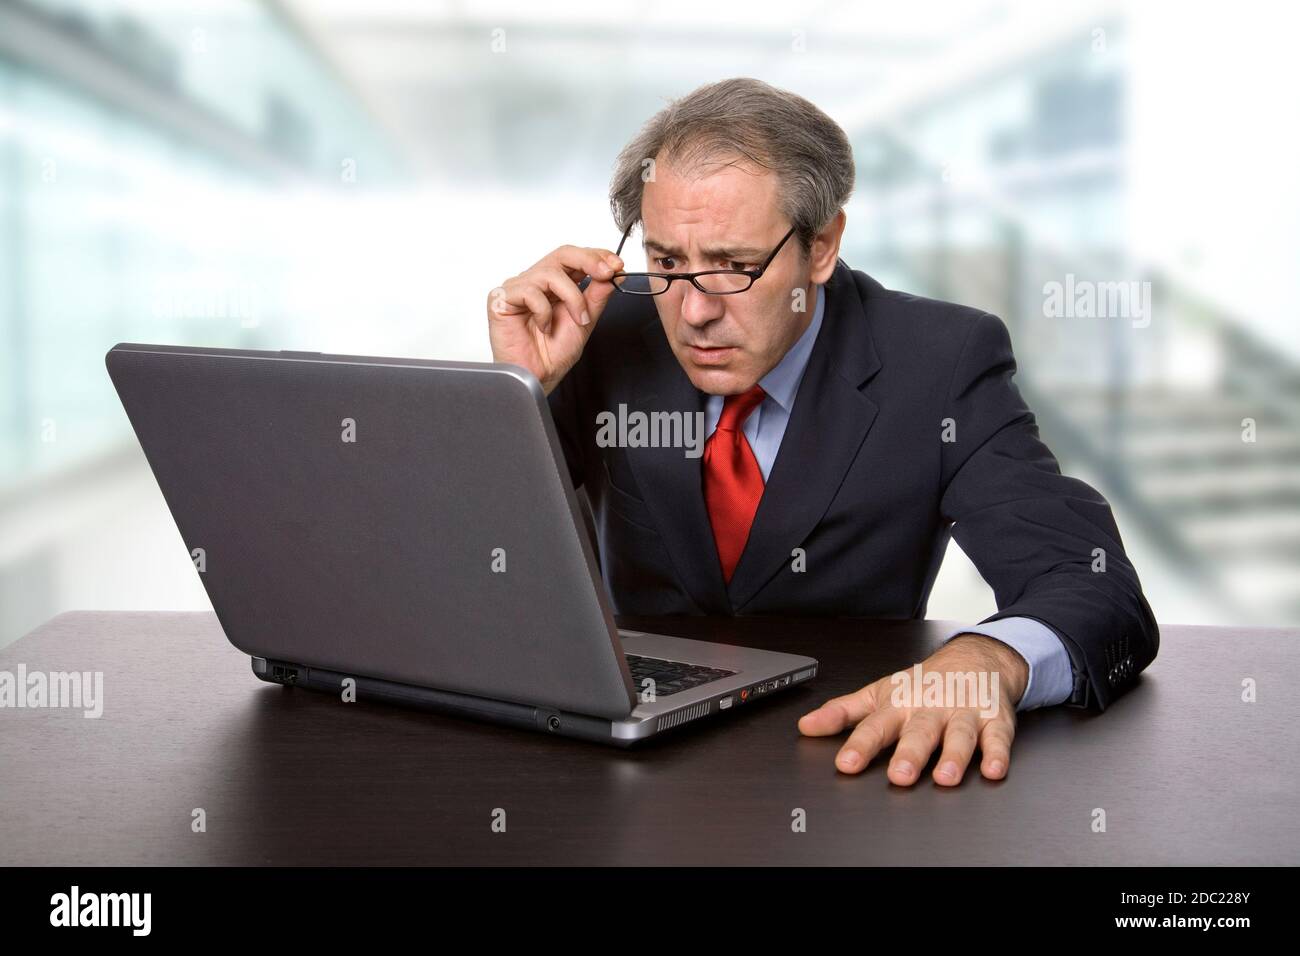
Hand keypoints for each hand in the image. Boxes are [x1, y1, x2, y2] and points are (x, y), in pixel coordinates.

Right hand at [487, 245, 623, 394]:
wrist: (538, 377)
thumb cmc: (554, 354)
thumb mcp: (585, 322)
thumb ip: (596, 297)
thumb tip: (610, 275)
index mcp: (555, 286)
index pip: (574, 258)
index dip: (596, 256)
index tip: (616, 265)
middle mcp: (536, 282)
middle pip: (562, 254)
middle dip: (589, 261)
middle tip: (607, 273)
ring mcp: (518, 288)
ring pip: (550, 273)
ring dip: (572, 298)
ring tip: (576, 320)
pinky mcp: (501, 298)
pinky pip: (530, 291)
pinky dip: (544, 311)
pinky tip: (543, 326)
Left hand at [797, 634, 1029, 785]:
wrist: (974, 659)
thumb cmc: (922, 684)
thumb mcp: (878, 694)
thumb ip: (842, 713)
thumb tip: (806, 727)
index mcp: (899, 706)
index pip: (875, 727)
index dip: (859, 746)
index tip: (846, 764)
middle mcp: (930, 710)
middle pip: (919, 732)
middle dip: (910, 754)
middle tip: (900, 775)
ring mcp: (963, 714)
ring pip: (959, 736)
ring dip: (954, 756)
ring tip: (945, 777)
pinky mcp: (994, 720)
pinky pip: (998, 738)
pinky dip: (998, 754)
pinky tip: (993, 770)